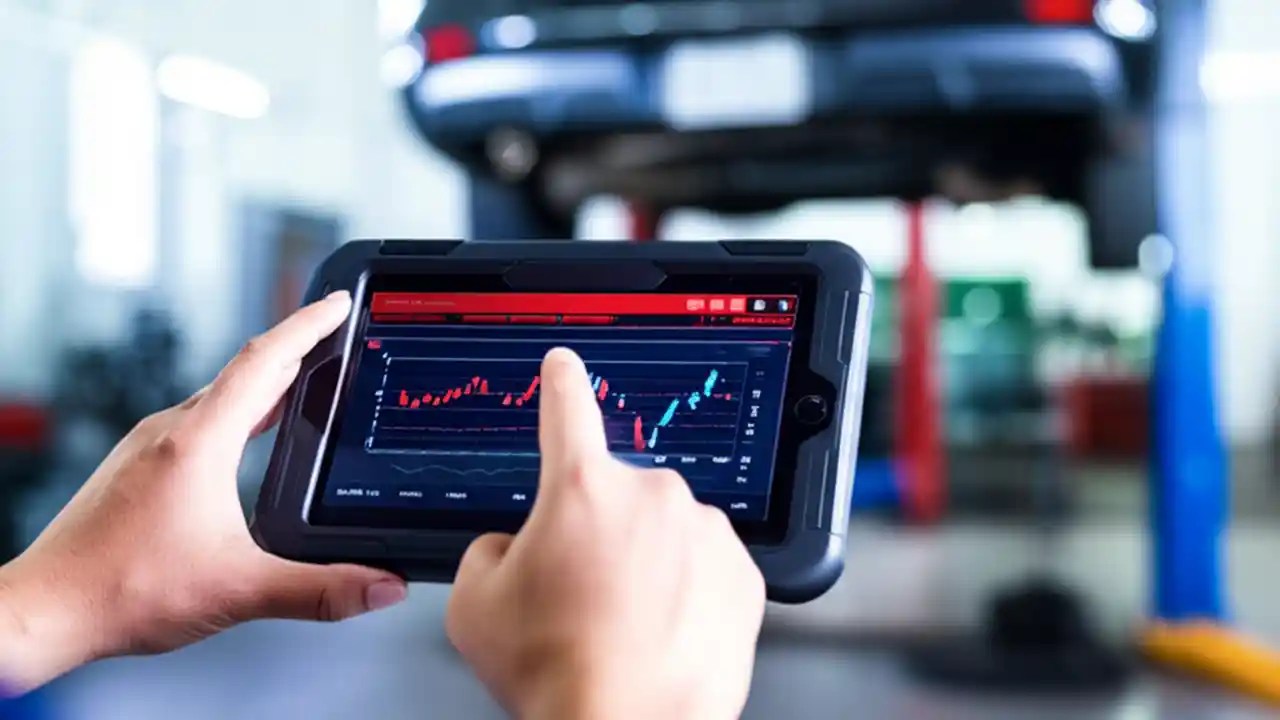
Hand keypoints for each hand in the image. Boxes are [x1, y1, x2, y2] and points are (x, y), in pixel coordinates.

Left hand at [0, 292, 406, 692]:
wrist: (45, 610)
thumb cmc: (121, 591)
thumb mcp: (240, 590)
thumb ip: (320, 591)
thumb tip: (382, 587)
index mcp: (199, 442)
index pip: (264, 361)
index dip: (308, 326)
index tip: (338, 303)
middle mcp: (170, 433)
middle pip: (243, 372)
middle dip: (295, 350)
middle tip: (333, 337)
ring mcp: (147, 447)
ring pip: (217, 398)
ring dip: (263, 384)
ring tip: (299, 383)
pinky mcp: (134, 468)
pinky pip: (196, 422)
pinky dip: (233, 415)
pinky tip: (242, 442)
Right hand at [446, 348, 766, 719]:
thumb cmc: (557, 673)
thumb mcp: (475, 604)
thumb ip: (490, 550)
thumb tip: (513, 547)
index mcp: (582, 489)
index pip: (567, 408)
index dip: (561, 382)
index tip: (566, 363)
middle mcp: (651, 496)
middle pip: (615, 495)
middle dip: (598, 532)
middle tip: (581, 593)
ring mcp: (705, 532)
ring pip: (665, 531)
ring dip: (647, 561)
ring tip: (623, 621)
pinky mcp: (744, 572)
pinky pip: (706, 565)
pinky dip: (687, 589)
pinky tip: (661, 629)